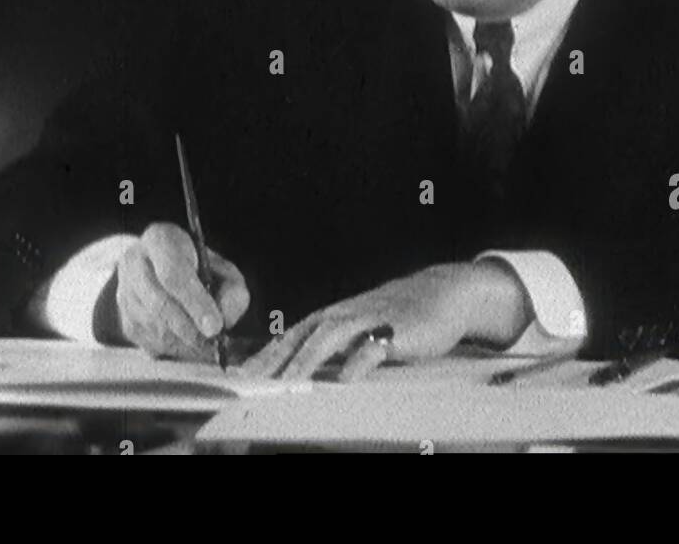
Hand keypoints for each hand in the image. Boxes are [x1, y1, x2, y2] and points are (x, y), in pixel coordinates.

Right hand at [106, 222, 249, 360]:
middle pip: (162, 306)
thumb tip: (224, 321)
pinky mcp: (125, 320)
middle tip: (216, 342)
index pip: (174, 274)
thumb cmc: (197, 267)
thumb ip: (231, 288)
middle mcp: (134, 264)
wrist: (158, 268)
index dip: (196, 302)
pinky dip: (177, 349)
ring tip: (209, 342)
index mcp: (159, 240)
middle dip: (193, 329)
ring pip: (157, 330)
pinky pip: (152, 344)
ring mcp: (124, 294)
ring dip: (187, 343)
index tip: (216, 326)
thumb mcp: (221, 266)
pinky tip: (191, 342)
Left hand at [240, 261, 529, 381]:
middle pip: (300, 338)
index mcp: (331, 317)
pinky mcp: (394, 331)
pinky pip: (372, 348)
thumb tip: (297, 371)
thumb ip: (330, 348)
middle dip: (273, 362)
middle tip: (249, 384)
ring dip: (305, 362)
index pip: (288, 338)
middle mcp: (343, 316)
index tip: (237, 376)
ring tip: (287, 384)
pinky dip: (356, 363)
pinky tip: (345, 380)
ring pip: (329, 340)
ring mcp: (367, 321)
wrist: (441, 293)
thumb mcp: (358, 329)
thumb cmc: (395, 315)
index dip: (262, 356)